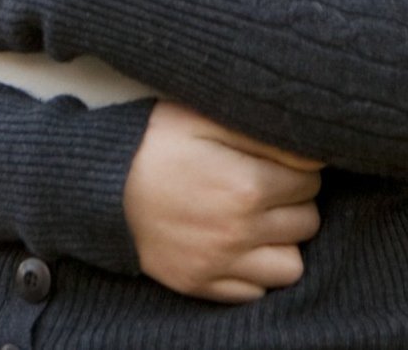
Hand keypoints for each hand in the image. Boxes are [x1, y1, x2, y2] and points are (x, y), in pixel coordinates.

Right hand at [124, 102, 323, 302]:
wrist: (98, 184)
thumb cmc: (150, 142)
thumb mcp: (199, 115)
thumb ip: (256, 130)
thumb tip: (306, 146)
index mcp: (245, 183)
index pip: (309, 178)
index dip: (300, 164)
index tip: (281, 158)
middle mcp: (240, 230)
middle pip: (307, 220)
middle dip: (295, 199)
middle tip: (270, 184)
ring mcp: (221, 263)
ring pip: (291, 265)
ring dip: (283, 240)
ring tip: (262, 219)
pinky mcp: (201, 284)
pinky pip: (256, 292)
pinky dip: (256, 271)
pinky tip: (239, 245)